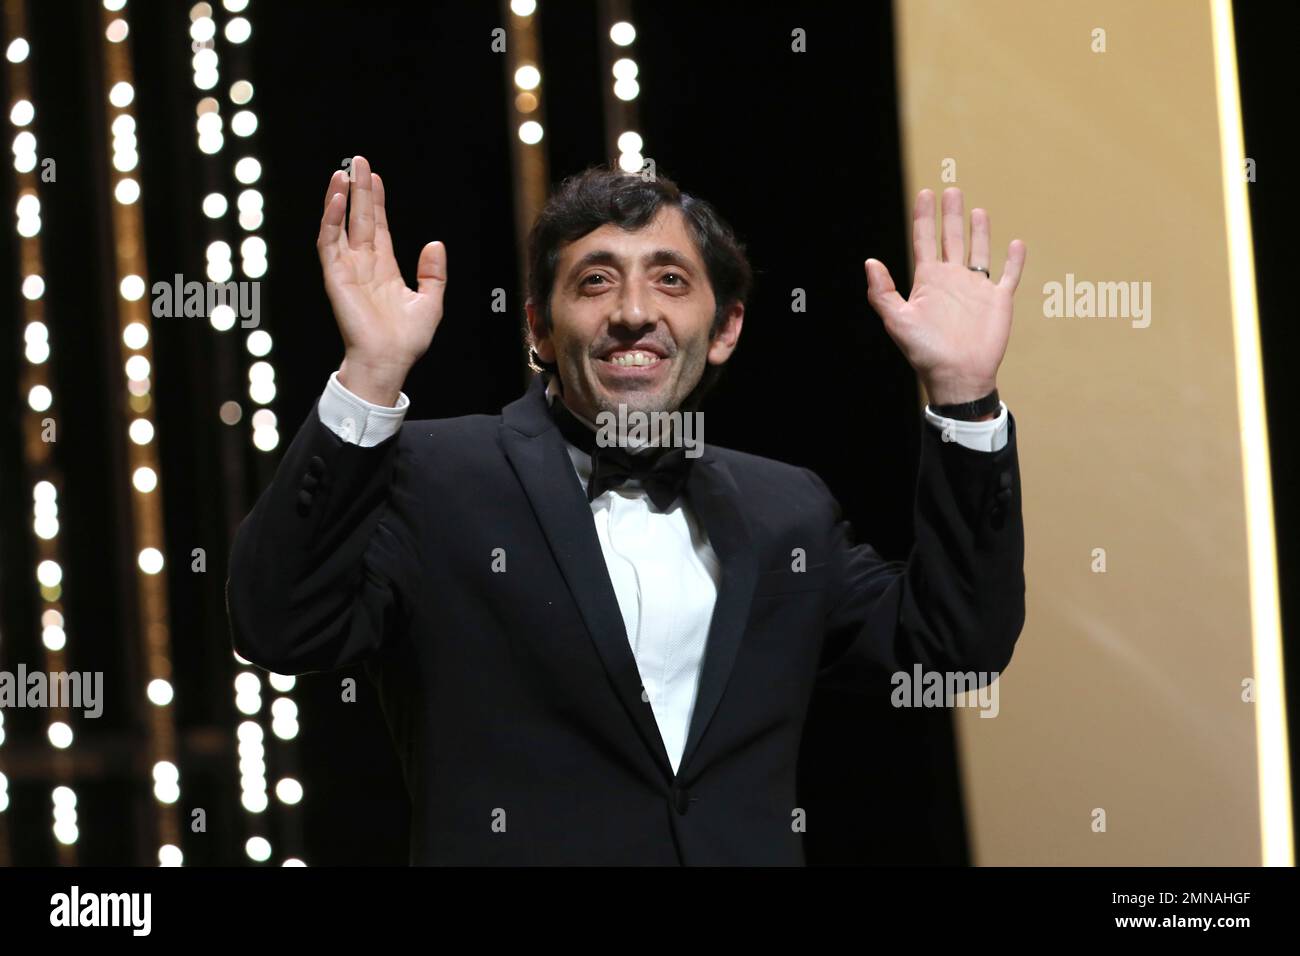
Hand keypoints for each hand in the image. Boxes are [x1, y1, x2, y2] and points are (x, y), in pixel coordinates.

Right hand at [316, 155, 446, 405]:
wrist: (389, 360)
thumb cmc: (408, 339)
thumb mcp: (431, 301)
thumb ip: (434, 272)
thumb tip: (435, 243)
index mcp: (385, 267)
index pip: (379, 226)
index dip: (377, 202)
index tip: (375, 177)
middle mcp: (364, 263)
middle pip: (360, 218)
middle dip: (359, 190)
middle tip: (357, 161)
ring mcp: (348, 268)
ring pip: (341, 224)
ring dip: (340, 198)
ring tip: (343, 172)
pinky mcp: (335, 275)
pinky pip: (329, 241)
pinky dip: (331, 219)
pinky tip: (336, 199)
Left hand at [865, 187, 1025, 406]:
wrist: (957, 374)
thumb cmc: (925, 351)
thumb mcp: (897, 320)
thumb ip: (882, 292)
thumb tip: (870, 262)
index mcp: (928, 280)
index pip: (924, 240)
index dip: (923, 217)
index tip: (924, 193)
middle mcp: (952, 279)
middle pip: (951, 239)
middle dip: (950, 215)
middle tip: (951, 190)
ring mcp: (976, 289)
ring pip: (978, 251)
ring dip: (978, 231)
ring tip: (977, 210)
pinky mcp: (998, 300)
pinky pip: (1008, 275)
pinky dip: (1014, 260)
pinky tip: (1016, 243)